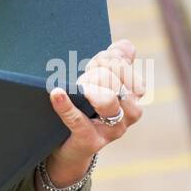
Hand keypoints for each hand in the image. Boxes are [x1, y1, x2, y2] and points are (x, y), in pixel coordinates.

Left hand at [44, 39, 143, 185]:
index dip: (110, 60)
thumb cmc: (86, 107)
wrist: (68, 145)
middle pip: (118, 83)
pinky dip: (66, 106)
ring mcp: (111, 130)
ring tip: (78, 86)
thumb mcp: (102, 82)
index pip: (127, 69)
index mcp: (133, 96)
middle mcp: (128, 114)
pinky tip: (57, 93)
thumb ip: (115, 62)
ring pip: (107, 102)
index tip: (94, 60)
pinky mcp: (90, 141)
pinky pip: (79, 121)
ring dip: (90, 88)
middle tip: (83, 75)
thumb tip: (126, 45)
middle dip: (99, 73)